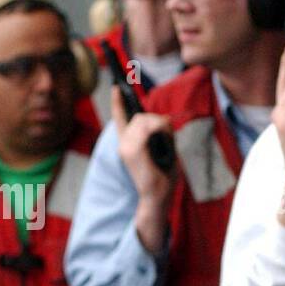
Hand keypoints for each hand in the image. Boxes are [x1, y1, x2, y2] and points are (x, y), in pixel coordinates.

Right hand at [112, 87, 175, 254]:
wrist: (156, 198)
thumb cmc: (162, 177)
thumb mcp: (163, 150)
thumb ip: (161, 134)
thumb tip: (164, 118)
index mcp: (128, 144)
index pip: (120, 119)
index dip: (118, 103)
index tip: (116, 88)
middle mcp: (123, 144)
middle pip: (139, 117)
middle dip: (157, 120)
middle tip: (168, 132)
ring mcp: (126, 147)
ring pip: (143, 121)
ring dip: (160, 125)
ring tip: (167, 139)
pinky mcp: (132, 152)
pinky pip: (147, 129)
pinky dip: (159, 128)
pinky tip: (164, 134)